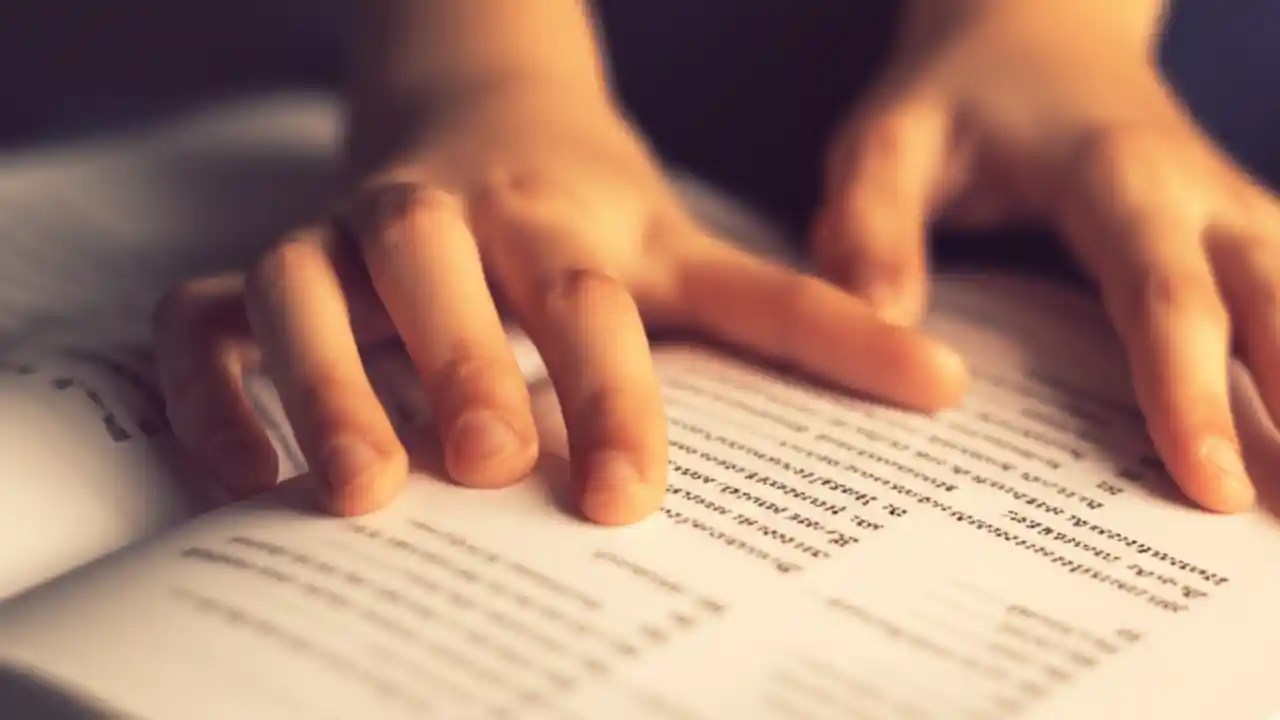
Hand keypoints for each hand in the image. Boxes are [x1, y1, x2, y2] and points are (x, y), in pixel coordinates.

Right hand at [154, 84, 967, 522]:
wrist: (477, 103)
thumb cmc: (590, 204)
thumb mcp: (693, 251)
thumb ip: (806, 318)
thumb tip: (946, 385)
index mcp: (560, 223)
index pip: (589, 307)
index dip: (611, 395)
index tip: (625, 497)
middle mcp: (444, 219)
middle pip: (438, 271)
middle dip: (460, 359)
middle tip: (487, 460)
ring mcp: (342, 236)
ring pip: (304, 282)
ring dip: (325, 373)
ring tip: (357, 489)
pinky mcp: (268, 259)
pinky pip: (208, 310)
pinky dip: (213, 382)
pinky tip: (245, 471)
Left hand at [812, 4, 1279, 511]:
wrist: (1030, 23)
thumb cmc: (954, 92)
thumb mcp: (888, 140)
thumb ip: (874, 224)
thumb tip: (884, 324)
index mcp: (1113, 173)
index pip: (1165, 296)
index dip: (1193, 392)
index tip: (1211, 486)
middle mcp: (1195, 191)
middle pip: (1276, 301)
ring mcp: (1228, 207)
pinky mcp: (1234, 226)